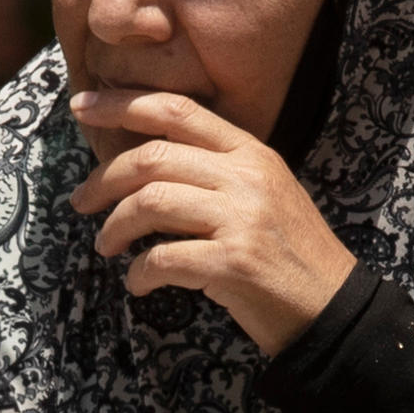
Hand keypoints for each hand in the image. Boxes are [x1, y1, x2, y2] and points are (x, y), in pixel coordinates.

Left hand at [68, 84, 358, 349]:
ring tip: (107, 246)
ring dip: (115, 227)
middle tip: (79, 201)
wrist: (333, 309)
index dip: (123, 103)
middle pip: (152, 156)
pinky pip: (163, 258)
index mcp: (251, 153)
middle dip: (103, 179)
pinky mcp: (234, 264)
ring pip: (150, 203)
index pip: (177, 110)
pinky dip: (139, 273)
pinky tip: (138, 283)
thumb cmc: (287, 254)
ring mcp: (242, 219)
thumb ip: (215, 171)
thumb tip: (142, 163)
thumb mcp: (262, 195)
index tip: (82, 106)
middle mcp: (247, 177)